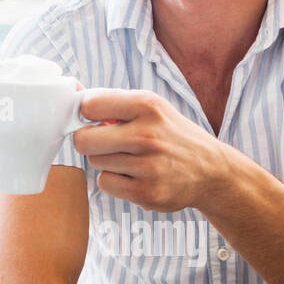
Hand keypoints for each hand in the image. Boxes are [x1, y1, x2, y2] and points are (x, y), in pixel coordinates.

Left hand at [70, 88, 240, 213]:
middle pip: (83, 140)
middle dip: (89, 141)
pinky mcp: (147, 193)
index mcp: (147, 105)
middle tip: (107, 142)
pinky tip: (135, 176)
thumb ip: (110, 100)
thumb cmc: (170, 134)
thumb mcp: (149, 107)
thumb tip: (72, 89)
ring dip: (106, 161)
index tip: (95, 118)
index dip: (85, 113)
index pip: (89, 105)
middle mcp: (148, 135)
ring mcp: (148, 166)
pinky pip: (105, 184)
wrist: (211, 171)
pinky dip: (115, 181)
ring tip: (131, 159)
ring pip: (95, 163)